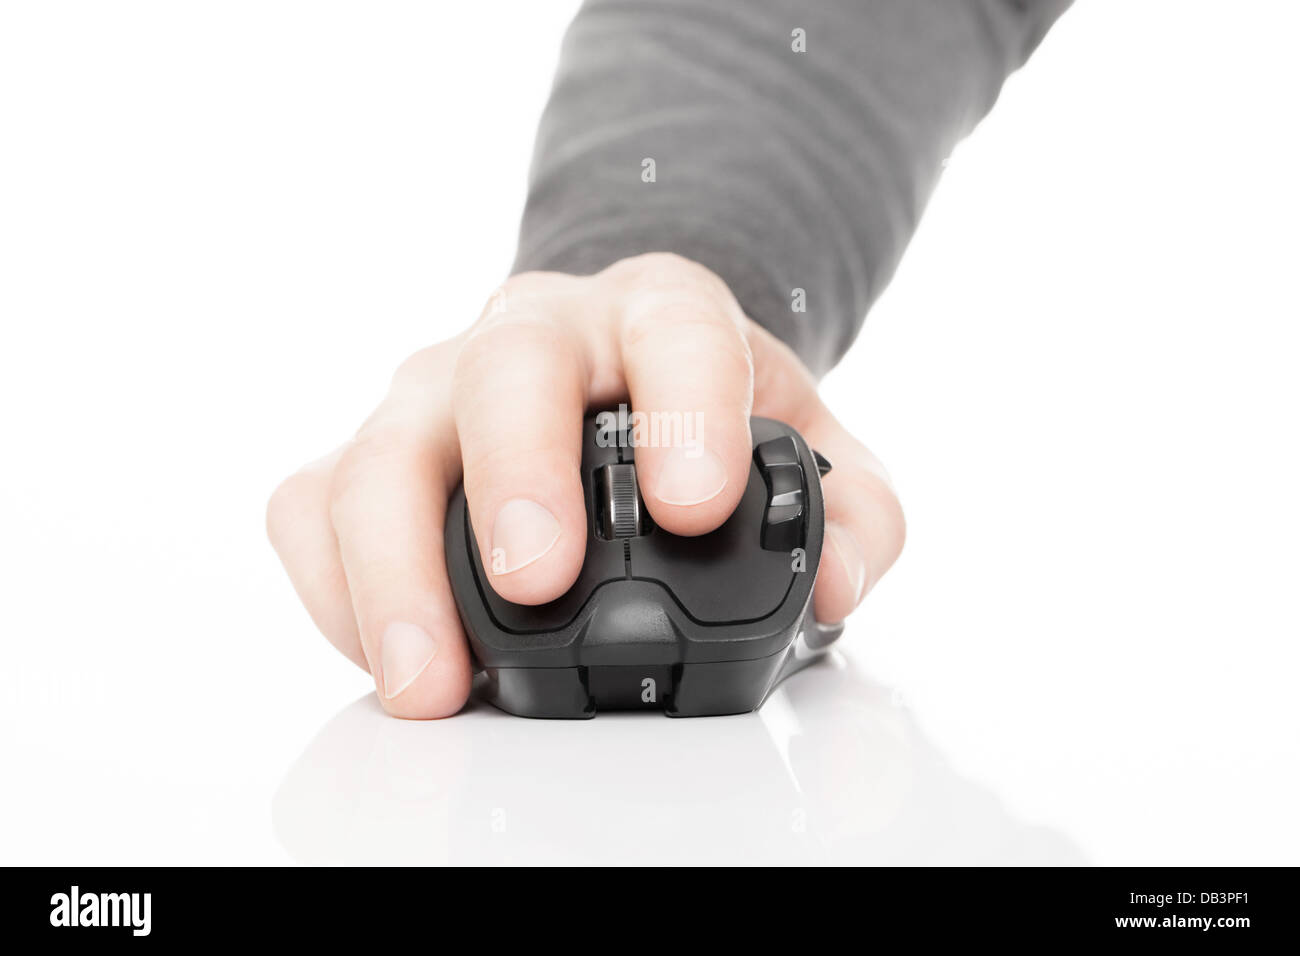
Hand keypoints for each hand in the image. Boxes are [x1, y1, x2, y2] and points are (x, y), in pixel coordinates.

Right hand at [267, 253, 904, 717]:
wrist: (623, 375)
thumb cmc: (708, 417)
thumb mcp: (810, 450)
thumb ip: (855, 512)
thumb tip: (841, 583)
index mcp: (658, 314)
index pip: (674, 328)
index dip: (684, 408)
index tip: (697, 507)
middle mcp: (537, 335)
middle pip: (503, 373)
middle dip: (515, 475)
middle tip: (538, 580)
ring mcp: (438, 390)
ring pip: (381, 450)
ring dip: (395, 568)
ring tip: (429, 678)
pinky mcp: (370, 452)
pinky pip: (315, 506)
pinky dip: (335, 587)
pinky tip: (390, 654)